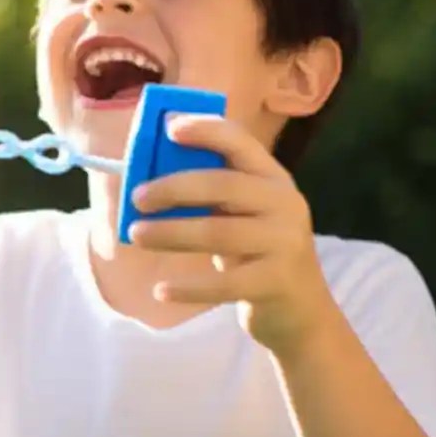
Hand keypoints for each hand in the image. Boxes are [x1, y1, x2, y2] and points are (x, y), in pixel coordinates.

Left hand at [127, 115, 335, 357]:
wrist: (299, 308)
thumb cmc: (254, 250)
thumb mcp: (239, 212)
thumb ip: (207, 190)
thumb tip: (146, 172)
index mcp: (271, 177)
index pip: (240, 142)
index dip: (206, 131)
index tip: (169, 128)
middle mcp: (284, 203)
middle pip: (223, 185)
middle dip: (174, 188)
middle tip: (136, 198)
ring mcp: (285, 242)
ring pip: (218, 232)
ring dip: (170, 233)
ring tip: (136, 235)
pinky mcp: (277, 281)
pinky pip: (225, 283)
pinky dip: (188, 287)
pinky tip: (161, 290)